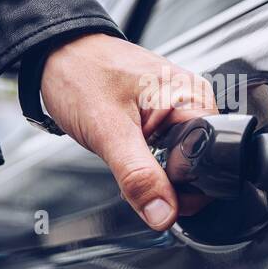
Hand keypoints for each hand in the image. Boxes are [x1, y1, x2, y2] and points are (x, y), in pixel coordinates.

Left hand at [39, 33, 218, 229]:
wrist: (57, 54)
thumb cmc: (80, 75)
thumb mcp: (108, 131)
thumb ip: (138, 176)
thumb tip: (164, 214)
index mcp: (192, 98)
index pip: (211, 162)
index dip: (186, 187)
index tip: (155, 189)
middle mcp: (192, 101)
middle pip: (198, 167)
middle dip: (165, 181)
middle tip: (131, 162)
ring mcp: (178, 108)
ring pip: (179, 163)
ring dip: (152, 171)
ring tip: (125, 147)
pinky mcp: (162, 115)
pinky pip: (165, 151)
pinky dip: (145, 159)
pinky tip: (127, 145)